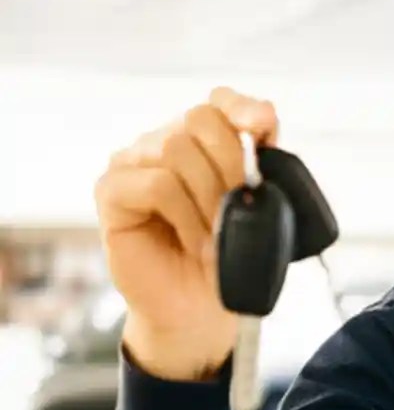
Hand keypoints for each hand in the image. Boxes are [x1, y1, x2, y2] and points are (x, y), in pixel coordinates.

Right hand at [94, 87, 279, 380]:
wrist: (200, 307)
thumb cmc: (227, 255)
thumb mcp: (257, 206)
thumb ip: (262, 162)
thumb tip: (265, 122)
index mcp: (203, 142)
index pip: (220, 101)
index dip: (242, 107)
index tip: (265, 128)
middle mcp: (164, 142)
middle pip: (199, 120)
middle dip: (232, 163)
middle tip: (241, 206)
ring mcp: (133, 162)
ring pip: (175, 149)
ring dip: (208, 197)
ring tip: (217, 235)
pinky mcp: (112, 190)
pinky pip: (155, 184)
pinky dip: (185, 215)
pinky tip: (195, 242)